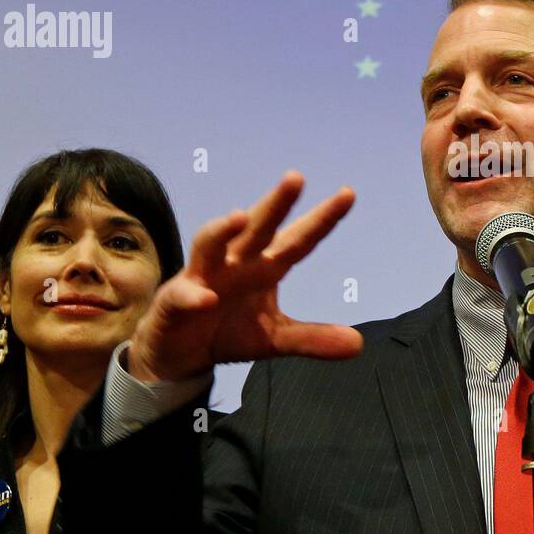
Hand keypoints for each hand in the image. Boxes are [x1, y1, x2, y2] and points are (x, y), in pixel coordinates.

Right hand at [127, 171, 362, 381]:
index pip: (298, 239)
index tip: (348, 194)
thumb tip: (358, 345)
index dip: (321, 219)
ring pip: (210, 244)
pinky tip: (206, 298)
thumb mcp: (275, 339)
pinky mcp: (175, 301)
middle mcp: (235, 263)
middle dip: (275, 204)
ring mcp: (203, 277)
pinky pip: (183, 295)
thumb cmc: (228, 331)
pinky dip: (193, 295)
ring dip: (223, 229)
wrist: (179, 354)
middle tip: (296, 178)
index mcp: (264, 268)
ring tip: (240, 216)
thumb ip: (313, 338)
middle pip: (257, 228)